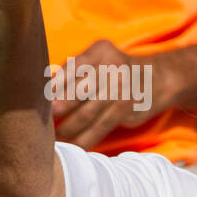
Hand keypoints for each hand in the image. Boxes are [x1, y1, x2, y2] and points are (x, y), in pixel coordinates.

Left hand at [51, 40, 169, 148]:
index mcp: (101, 51)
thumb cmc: (115, 71)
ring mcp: (123, 89)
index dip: (54, 86)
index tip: (38, 100)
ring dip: (69, 128)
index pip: (72, 68)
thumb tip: (42, 90)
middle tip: (41, 121)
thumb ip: (73, 71)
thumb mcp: (98, 60)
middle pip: (79, 91)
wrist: (158, 79)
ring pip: (89, 113)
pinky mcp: (129, 109)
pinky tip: (74, 145)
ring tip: (55, 138)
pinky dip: (87, 138)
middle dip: (60, 108)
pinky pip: (103, 126)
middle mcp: (114, 68)